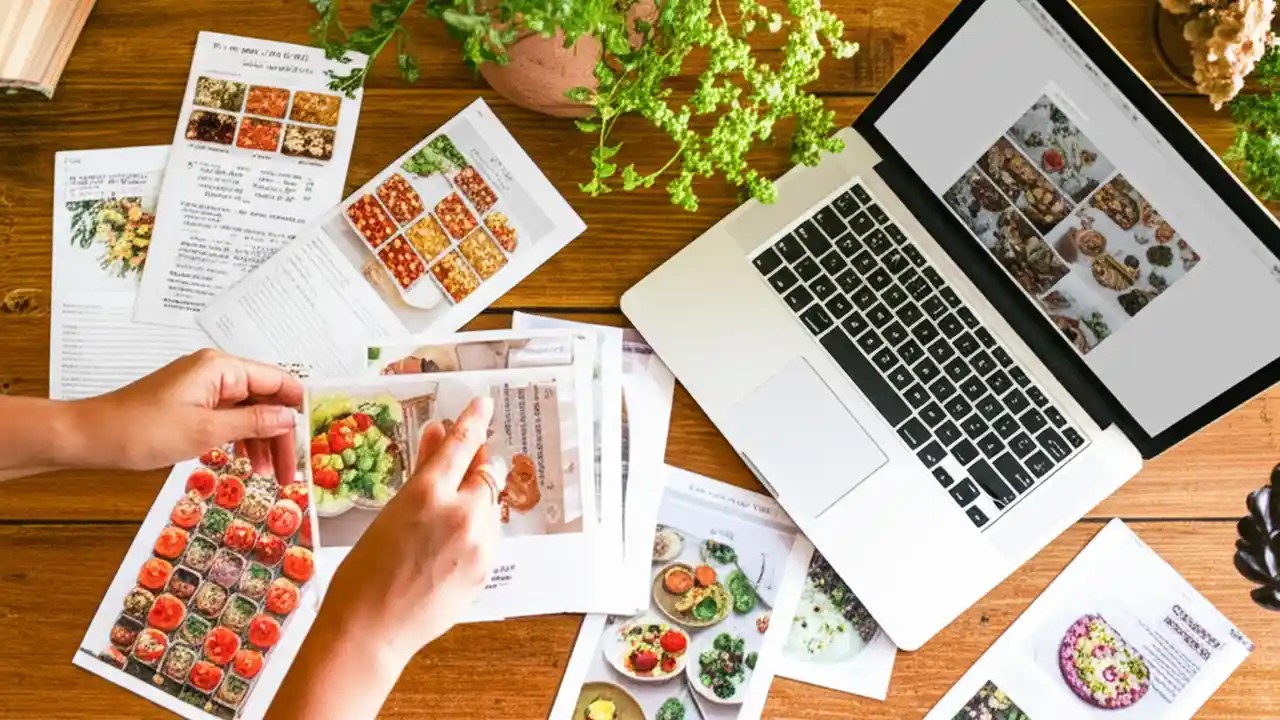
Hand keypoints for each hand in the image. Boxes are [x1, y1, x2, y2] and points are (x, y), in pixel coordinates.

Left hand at [72, 349, 302, 478]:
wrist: (91, 437)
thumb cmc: (143, 430)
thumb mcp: (205, 430)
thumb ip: (252, 423)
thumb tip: (289, 418)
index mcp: (222, 368)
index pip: (278, 381)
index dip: (298, 409)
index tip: (312, 439)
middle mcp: (217, 372)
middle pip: (266, 400)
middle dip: (280, 435)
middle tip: (291, 473)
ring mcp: (205, 388)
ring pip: (250, 412)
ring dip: (263, 442)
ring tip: (271, 475)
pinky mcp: (195, 404)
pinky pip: (231, 419)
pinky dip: (243, 440)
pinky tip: (249, 462)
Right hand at [268, 397, 500, 719]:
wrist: (370, 630)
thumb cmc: (365, 573)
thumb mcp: (390, 512)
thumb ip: (423, 471)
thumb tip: (437, 434)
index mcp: (428, 493)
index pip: (462, 445)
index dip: (475, 421)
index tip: (484, 404)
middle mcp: (460, 513)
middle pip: (483, 475)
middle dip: (474, 467)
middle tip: (463, 464)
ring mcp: (477, 543)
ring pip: (488, 507)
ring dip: (474, 503)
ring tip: (443, 521)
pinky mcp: (485, 568)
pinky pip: (488, 537)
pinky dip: (475, 532)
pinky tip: (447, 546)